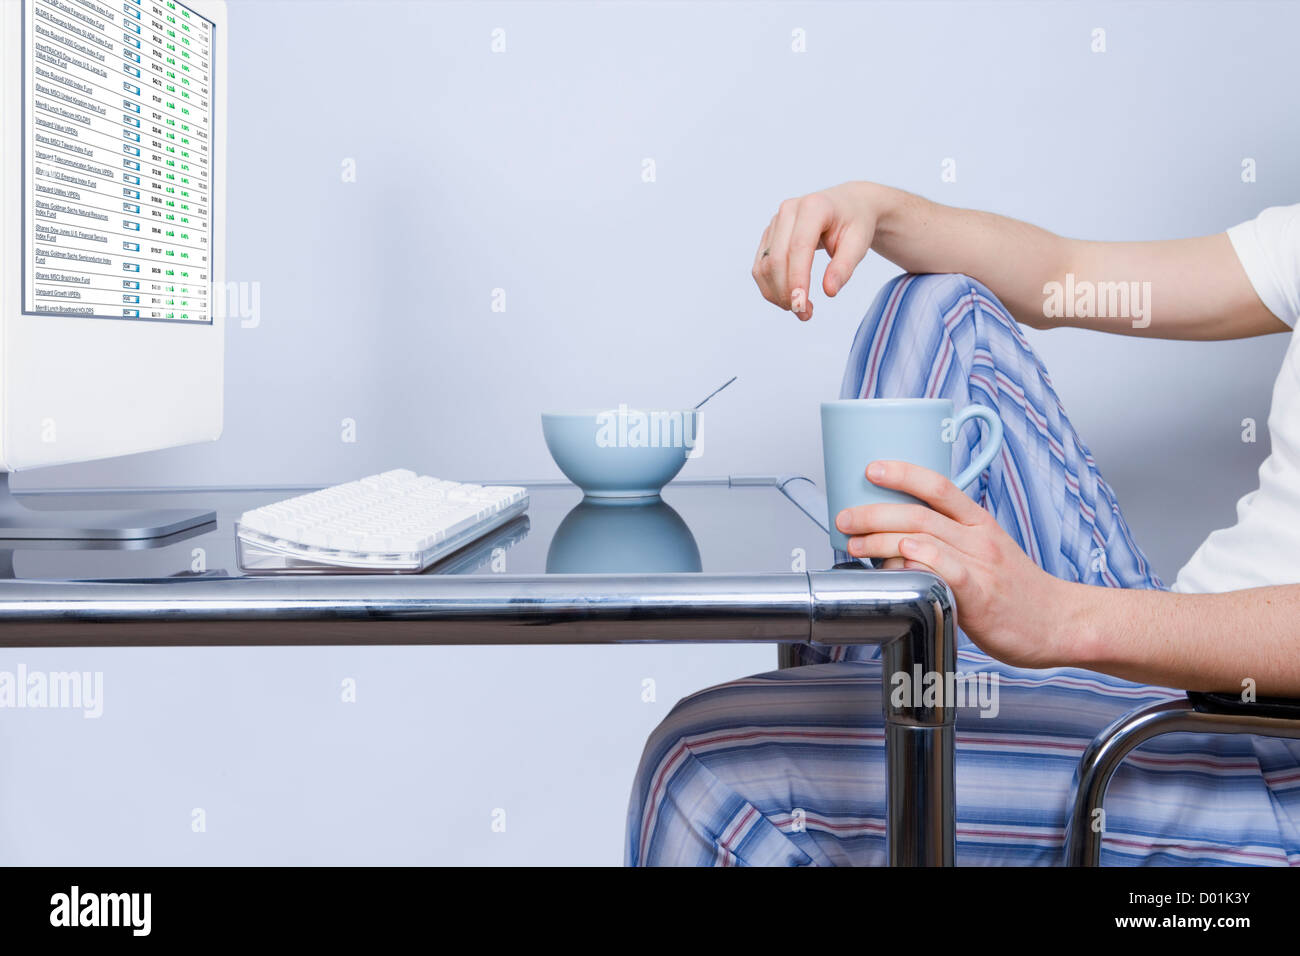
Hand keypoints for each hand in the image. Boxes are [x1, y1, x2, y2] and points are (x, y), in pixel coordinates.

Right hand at [751, 182, 884, 320]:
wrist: (848, 206)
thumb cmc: (855, 223)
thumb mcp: (859, 243)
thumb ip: (844, 266)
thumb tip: (829, 291)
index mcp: (814, 207)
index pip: (799, 247)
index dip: (797, 279)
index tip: (801, 306)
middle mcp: (789, 211)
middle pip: (777, 258)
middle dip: (787, 292)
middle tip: (805, 315)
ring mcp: (775, 222)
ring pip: (764, 265)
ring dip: (776, 294)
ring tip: (800, 309)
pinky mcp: (768, 235)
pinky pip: (760, 267)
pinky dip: (770, 288)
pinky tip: (788, 299)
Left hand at [834, 460, 1074, 669]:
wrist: (1060, 622)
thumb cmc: (1018, 592)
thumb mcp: (986, 552)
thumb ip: (947, 542)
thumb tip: (896, 542)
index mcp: (978, 522)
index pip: (938, 485)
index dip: (902, 472)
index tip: (870, 468)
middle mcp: (978, 538)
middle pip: (918, 512)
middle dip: (873, 511)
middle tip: (845, 518)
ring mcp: (980, 564)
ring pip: (922, 538)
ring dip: (880, 538)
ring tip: (854, 544)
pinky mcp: (979, 595)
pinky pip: (944, 570)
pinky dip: (917, 562)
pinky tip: (895, 562)